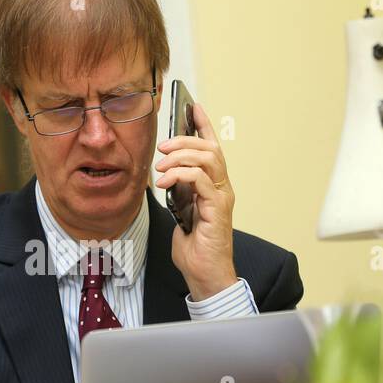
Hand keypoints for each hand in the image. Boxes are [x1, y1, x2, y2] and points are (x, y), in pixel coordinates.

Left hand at [153, 102, 237, 300]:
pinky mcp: (217, 208)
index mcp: (213, 186)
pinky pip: (202, 180)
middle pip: (210, 149)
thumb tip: (160, 174)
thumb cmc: (194, 249)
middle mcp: (222, 188)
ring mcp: (222, 197)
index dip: (204, 125)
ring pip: (208, 159)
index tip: (193, 107)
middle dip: (185, 139)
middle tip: (162, 147)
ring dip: (181, 156)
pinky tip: (163, 183)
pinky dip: (180, 175)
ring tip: (160, 167)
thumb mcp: (178, 213)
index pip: (212, 148)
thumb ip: (175, 192)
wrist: (204, 275)